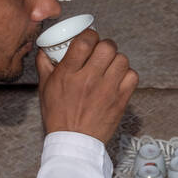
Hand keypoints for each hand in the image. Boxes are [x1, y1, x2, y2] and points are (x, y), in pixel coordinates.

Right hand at [36, 28, 138, 146]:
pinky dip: (127, 74)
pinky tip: (118, 78)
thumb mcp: (45, 89)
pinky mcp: (120, 100)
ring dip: (116, 59)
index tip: (89, 39)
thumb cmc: (58, 116)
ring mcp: (107, 90)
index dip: (89, 35)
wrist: (74, 142)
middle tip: (101, 53)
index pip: (85, 41)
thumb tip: (45, 49)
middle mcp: (89, 79)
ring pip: (122, 59)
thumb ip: (45, 66)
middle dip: (104, 45)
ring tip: (110, 66)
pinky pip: (132, 76)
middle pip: (107, 47)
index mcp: (69, 73)